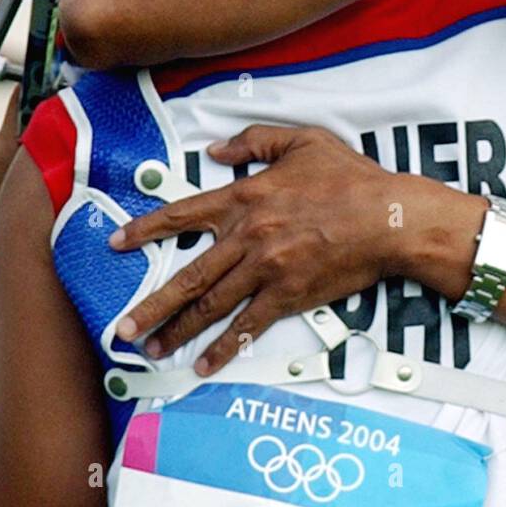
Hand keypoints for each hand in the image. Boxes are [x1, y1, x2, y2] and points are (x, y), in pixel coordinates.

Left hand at [110, 125, 473, 373]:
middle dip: (151, 304)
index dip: (146, 230)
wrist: (388, 217)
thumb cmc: (350, 177)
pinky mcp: (288, 295)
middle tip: (121, 328)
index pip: (183, 214)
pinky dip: (224, 349)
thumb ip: (256, 141)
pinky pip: (248, 326)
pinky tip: (203, 365)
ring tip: (152, 348)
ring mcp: (266, 269)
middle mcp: (248, 235)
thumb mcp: (303, 141)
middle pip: (188, 275)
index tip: (116, 243)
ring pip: (211, 305)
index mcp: (246, 196)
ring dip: (177, 330)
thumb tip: (217, 150)